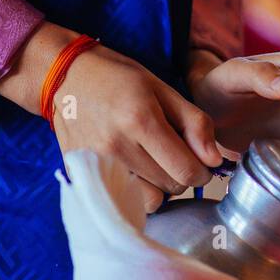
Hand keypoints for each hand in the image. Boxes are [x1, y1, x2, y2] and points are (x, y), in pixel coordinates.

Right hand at [0, 22, 220, 211]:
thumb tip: (215, 159)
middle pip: (171, 187)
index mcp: (141, 121)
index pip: (186, 171)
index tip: (200, 159)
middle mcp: (118, 148)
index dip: (203, 170)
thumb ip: (194, 123)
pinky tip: (134, 171)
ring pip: (150, 199)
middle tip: (174, 152)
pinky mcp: (83, 176)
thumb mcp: (163, 88)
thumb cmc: (118, 77)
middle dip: (183, 174)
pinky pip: (124, 201)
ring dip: (160, 186)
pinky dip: (136, 192)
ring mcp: (97, 165)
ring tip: (153, 161)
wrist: (65, 77)